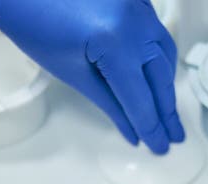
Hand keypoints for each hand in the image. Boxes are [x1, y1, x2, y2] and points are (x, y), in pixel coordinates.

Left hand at [0, 0, 184, 153]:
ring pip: (165, 53)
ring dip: (166, 85)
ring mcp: (138, 5)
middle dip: (166, 111)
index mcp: (114, 42)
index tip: (158, 145)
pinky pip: (156, 33)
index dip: (150, 127)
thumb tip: (131, 128)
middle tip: (172, 136)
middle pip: (160, 77)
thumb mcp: (72, 72)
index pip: (140, 98)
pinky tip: (158, 76)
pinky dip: (159, 58)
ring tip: (168, 113)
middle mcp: (134, 20)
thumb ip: (109, 103)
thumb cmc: (34, 23)